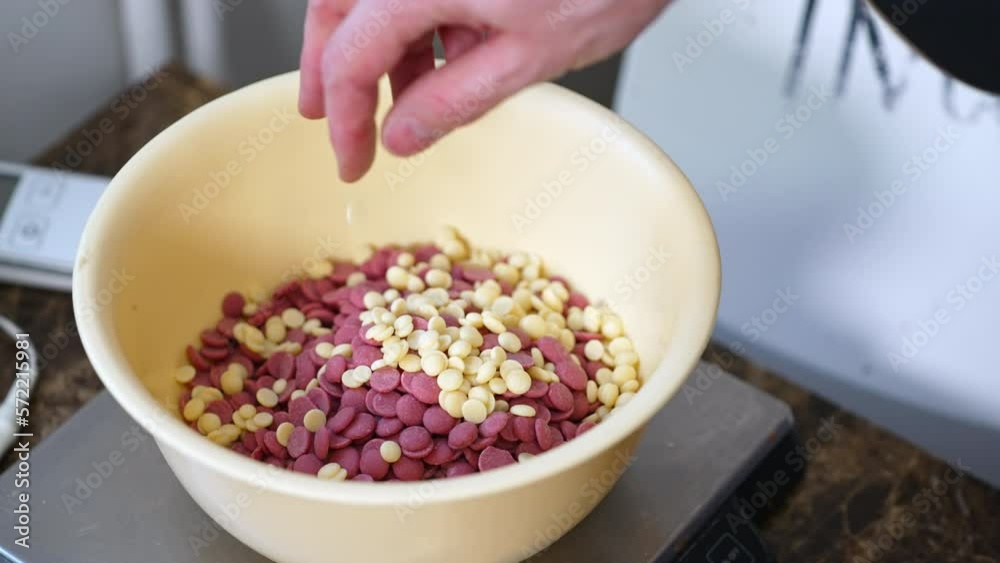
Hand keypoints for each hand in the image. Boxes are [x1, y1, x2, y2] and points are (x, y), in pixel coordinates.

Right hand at [299, 0, 671, 181]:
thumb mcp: (528, 58)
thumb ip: (453, 101)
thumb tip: (401, 136)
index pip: (351, 56)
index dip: (345, 118)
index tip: (351, 161)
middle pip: (337, 9)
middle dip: (329, 69)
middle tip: (329, 119)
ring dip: (374, 47)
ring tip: (400, 101)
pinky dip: (416, 24)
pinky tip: (441, 59)